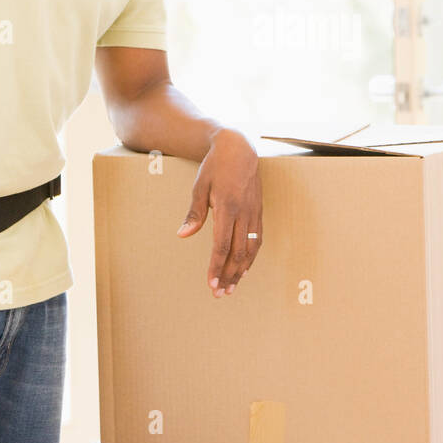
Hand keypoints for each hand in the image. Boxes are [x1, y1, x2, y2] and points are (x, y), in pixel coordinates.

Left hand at [177, 128, 261, 297]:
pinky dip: (251, 257)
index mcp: (227, 207)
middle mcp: (244, 212)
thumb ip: (194, 213)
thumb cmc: (216, 167)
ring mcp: (254, 213)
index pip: (222, 245)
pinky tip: (245, 268)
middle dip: (228, 276)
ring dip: (241, 271)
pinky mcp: (259, 211)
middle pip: (238, 252)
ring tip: (232, 287)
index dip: (216, 267)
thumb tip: (183, 235)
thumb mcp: (200, 186)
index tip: (211, 284)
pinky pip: (257, 240)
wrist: (239, 148)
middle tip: (220, 294)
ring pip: (251, 249)